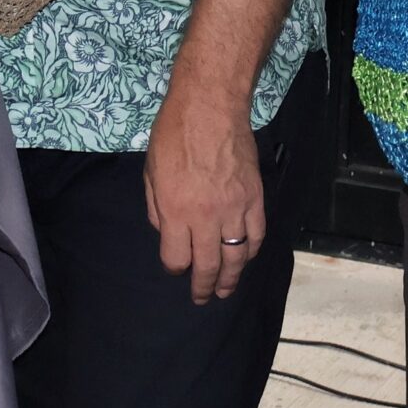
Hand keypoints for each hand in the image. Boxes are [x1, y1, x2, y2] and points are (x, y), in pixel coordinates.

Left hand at [143, 82, 264, 304]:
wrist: (210, 108)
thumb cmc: (173, 134)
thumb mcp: (151, 171)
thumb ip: (157, 208)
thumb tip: (167, 232)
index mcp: (176, 211)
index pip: (177, 258)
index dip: (175, 269)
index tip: (175, 269)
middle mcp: (207, 217)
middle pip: (208, 266)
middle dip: (204, 287)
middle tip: (203, 298)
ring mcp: (235, 209)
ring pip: (237, 257)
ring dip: (232, 278)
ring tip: (226, 290)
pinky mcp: (255, 199)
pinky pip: (256, 235)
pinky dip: (251, 251)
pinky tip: (245, 258)